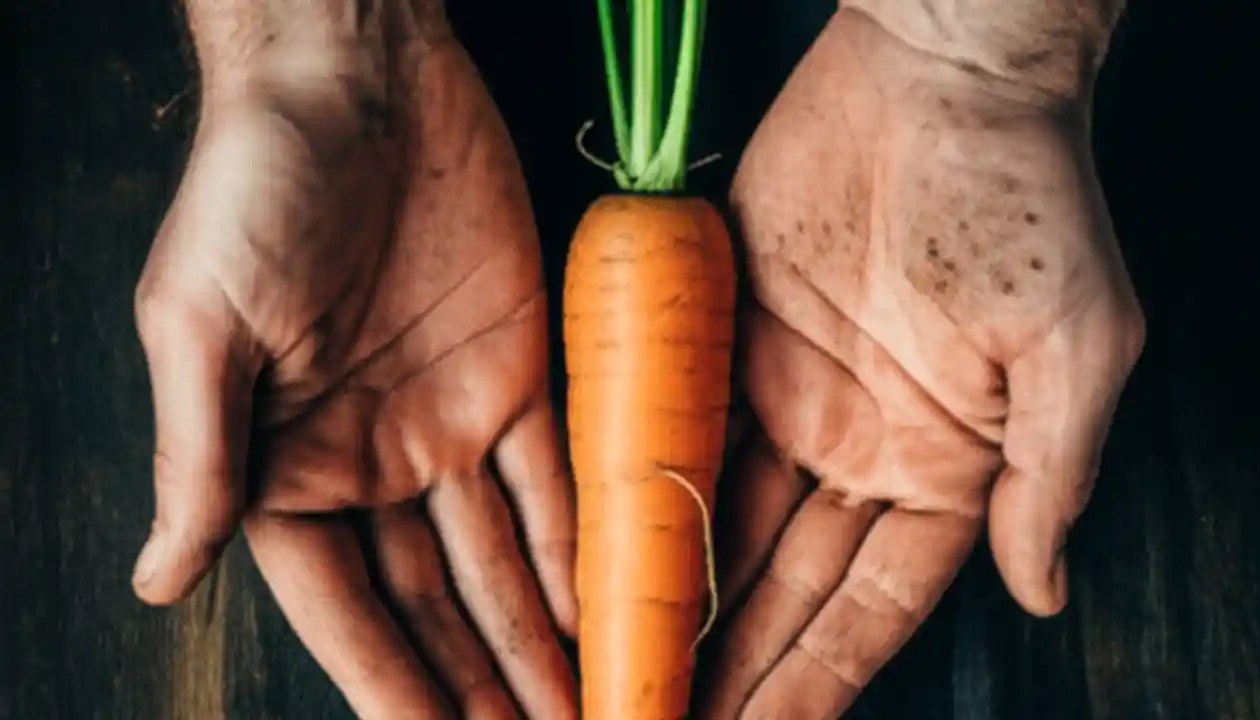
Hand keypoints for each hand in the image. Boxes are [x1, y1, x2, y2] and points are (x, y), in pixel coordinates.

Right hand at [131, 2, 575, 716]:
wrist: (355, 80)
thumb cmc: (256, 190)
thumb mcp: (201, 326)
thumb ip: (200, 458)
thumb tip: (160, 581)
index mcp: (285, 466)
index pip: (344, 609)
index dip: (389, 685)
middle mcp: (372, 460)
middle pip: (436, 604)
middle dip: (481, 685)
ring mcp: (451, 422)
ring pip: (505, 559)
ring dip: (542, 640)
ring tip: (586, 711)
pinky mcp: (519, 373)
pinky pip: (560, 480)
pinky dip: (583, 548)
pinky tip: (610, 612)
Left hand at [703, 7, 1144, 716]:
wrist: (937, 78)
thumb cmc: (1025, 201)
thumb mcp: (1075, 348)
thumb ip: (1051, 479)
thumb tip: (1042, 595)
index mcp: (944, 468)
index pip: (870, 606)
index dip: (816, 679)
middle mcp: (859, 450)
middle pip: (785, 587)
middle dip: (734, 666)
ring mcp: (788, 400)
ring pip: (724, 529)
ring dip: (682, 604)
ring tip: (632, 676)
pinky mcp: (728, 342)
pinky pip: (680, 437)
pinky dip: (646, 503)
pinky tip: (610, 564)